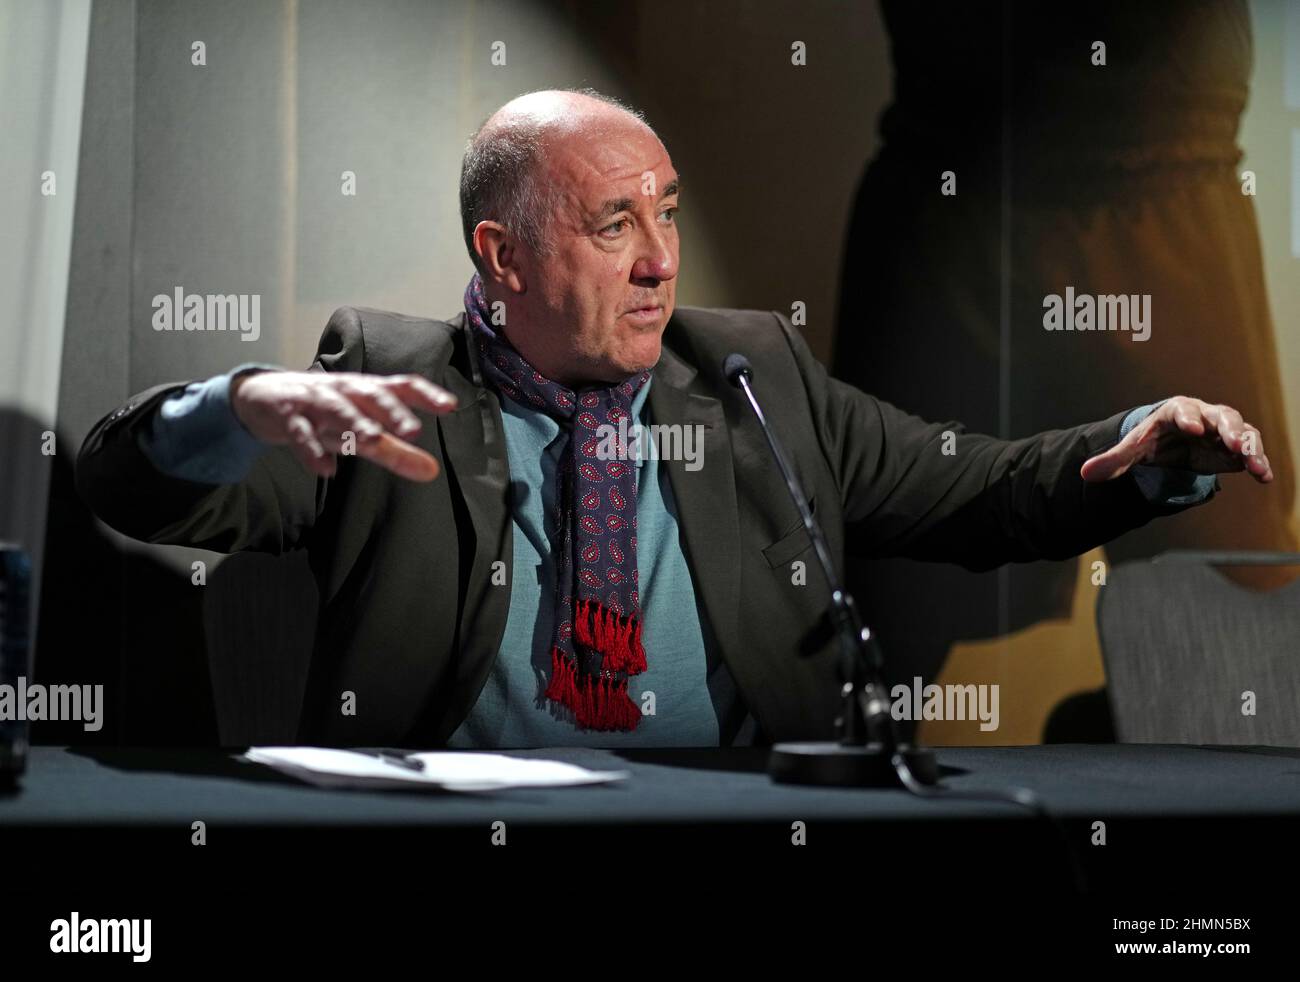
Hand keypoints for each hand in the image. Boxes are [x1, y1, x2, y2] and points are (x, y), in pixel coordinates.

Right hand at [231, 370, 457, 479]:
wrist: (263, 398)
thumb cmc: (323, 414)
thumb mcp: (359, 432)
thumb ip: (396, 451)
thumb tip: (432, 471)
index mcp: (367, 391)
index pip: (401, 385)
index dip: (426, 394)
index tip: (450, 406)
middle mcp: (344, 390)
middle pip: (371, 394)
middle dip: (392, 410)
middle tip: (413, 431)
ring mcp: (314, 400)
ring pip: (336, 408)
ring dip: (353, 422)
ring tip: (371, 440)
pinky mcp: (287, 416)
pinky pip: (299, 432)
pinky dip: (310, 449)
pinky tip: (325, 469)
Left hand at [1080, 396, 1272, 484]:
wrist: (1170, 444)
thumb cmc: (1152, 440)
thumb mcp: (1131, 450)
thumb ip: (1112, 460)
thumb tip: (1084, 473)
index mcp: (1176, 412)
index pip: (1183, 411)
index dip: (1189, 418)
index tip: (1194, 429)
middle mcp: (1204, 416)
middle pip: (1221, 417)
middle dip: (1229, 429)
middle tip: (1235, 444)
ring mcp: (1223, 430)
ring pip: (1243, 433)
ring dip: (1250, 448)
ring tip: (1255, 466)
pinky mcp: (1235, 447)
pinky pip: (1250, 452)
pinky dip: (1258, 462)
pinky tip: (1263, 477)